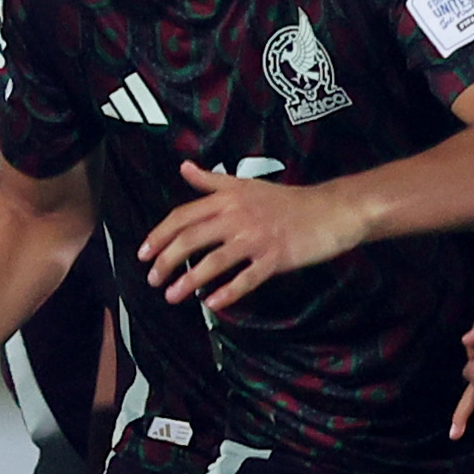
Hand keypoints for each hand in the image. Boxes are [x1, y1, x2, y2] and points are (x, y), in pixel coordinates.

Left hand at [139, 160, 360, 309]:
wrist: (330, 210)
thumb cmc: (288, 200)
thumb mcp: (246, 184)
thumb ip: (212, 180)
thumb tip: (184, 168)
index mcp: (228, 198)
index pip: (183, 216)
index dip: (159, 235)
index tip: (143, 253)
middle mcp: (238, 216)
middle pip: (191, 238)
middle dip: (166, 260)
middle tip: (152, 278)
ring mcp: (257, 238)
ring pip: (214, 261)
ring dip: (189, 281)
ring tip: (171, 295)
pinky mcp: (276, 258)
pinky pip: (246, 279)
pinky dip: (228, 293)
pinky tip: (212, 304)